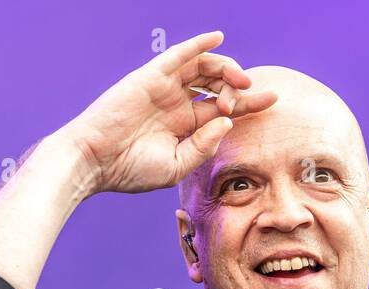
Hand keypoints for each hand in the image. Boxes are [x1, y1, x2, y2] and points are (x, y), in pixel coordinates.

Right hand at [55, 30, 277, 197]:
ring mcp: (165, 88)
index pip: (223, 110)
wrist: (95, 160)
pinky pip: (180, 54)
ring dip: (227, 69)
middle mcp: (178, 105)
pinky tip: (219, 37)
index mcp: (185, 127)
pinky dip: (199, 44)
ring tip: (242, 80)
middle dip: (241, 88)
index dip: (249, 103)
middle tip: (252, 96)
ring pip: (204, 68)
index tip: (273, 99)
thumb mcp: (176, 166)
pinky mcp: (152, 76)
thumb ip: (203, 146)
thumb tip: (227, 120)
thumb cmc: (131, 169)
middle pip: (218, 86)